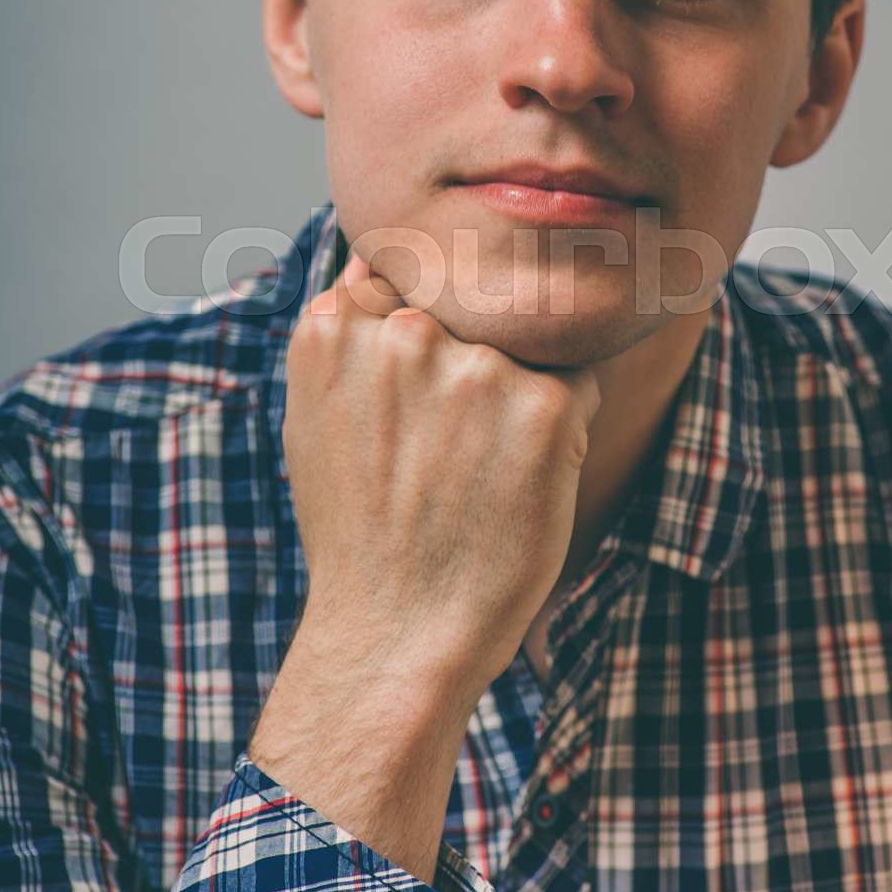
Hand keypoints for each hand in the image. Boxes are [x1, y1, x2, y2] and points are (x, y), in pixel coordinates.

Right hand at [281, 247, 601, 698]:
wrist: (400, 631)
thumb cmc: (361, 530)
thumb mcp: (317, 416)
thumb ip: (349, 332)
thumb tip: (378, 259)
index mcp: (335, 325)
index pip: (408, 284)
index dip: (423, 344)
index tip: (412, 409)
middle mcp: (402, 332)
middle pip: (471, 310)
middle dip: (471, 365)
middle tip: (446, 452)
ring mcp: (475, 366)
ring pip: (526, 345)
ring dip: (517, 393)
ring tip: (478, 471)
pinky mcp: (544, 404)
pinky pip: (574, 382)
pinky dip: (561, 428)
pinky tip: (516, 483)